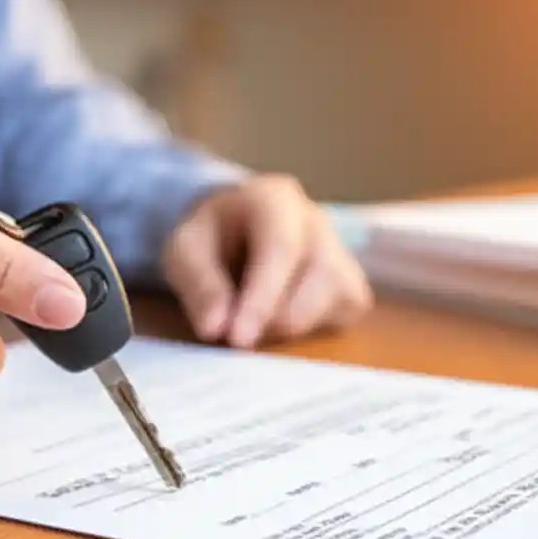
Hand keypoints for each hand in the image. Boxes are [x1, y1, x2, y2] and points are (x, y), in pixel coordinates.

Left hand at [162, 175, 372, 347]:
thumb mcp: (185, 251)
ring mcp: (341, 252)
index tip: (238, 339)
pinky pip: (344, 317)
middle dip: (273, 318)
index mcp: (274, 199)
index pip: (280, 248)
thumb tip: (216, 329)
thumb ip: (199, 284)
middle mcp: (317, 221)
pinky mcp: (352, 286)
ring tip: (255, 317)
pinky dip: (310, 330)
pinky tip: (281, 315)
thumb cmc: (212, 238)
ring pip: (336, 300)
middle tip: (235, 335)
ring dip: (289, 325)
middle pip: (317, 276)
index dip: (262, 298)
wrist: (235, 232)